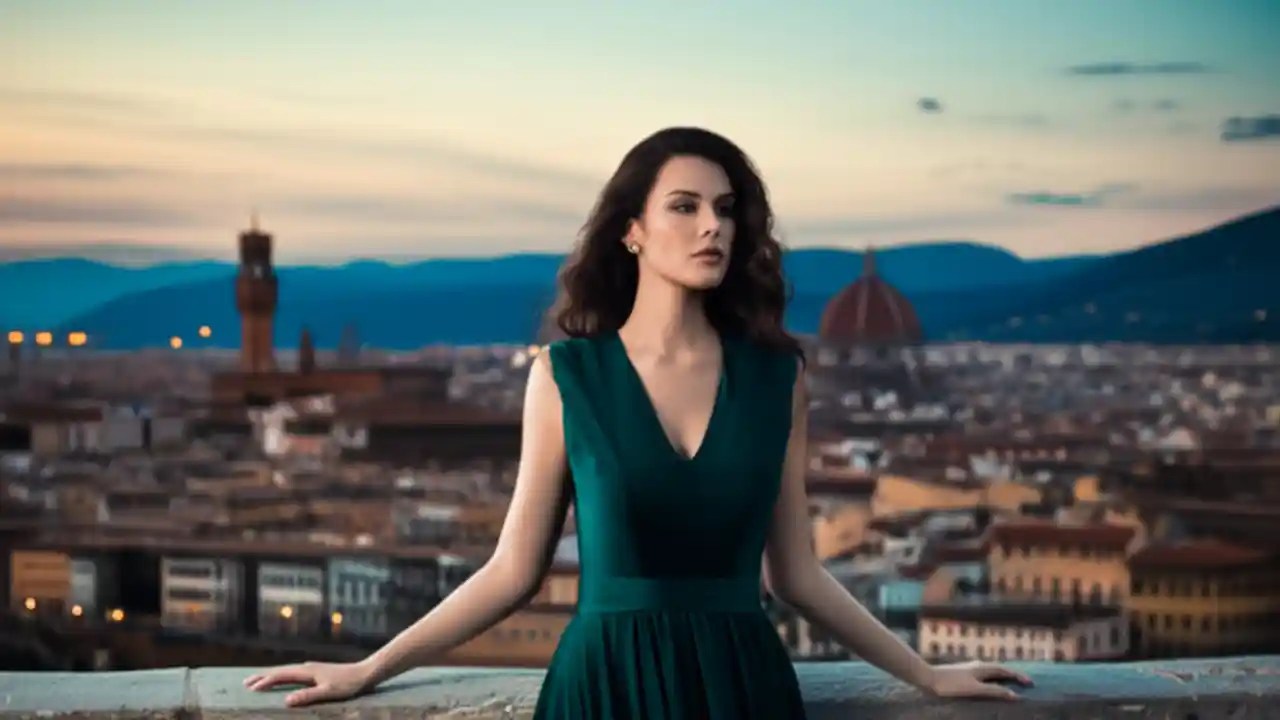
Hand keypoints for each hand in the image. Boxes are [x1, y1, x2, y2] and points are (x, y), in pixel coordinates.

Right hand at [243, 660, 374, 706]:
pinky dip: (283, 675)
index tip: (251, 689)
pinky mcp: (316, 671)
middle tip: (246, 683)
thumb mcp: (328, 693)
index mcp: (307, 672)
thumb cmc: (347, 685)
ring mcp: (311, 668)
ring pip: (286, 670)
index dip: (266, 682)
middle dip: (263, 676)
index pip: (281, 676)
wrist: (364, 673)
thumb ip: (307, 696)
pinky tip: (284, 678)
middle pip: (280, 671)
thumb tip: (286, 701)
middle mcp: (307, 667)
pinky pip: (293, 672)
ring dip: (272, 675)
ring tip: (259, 680)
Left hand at [925, 661, 1033, 700]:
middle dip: (1012, 675)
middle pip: (998, 669)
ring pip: (989, 672)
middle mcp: (976, 666)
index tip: (1030, 683)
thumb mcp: (975, 689)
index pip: (1005, 670)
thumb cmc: (950, 684)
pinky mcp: (961, 675)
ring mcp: (968, 670)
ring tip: (1009, 684)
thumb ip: (994, 691)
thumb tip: (1014, 695)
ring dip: (1001, 677)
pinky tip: (986, 686)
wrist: (927, 678)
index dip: (1018, 676)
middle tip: (1024, 683)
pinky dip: (990, 681)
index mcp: (982, 668)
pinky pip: (981, 677)